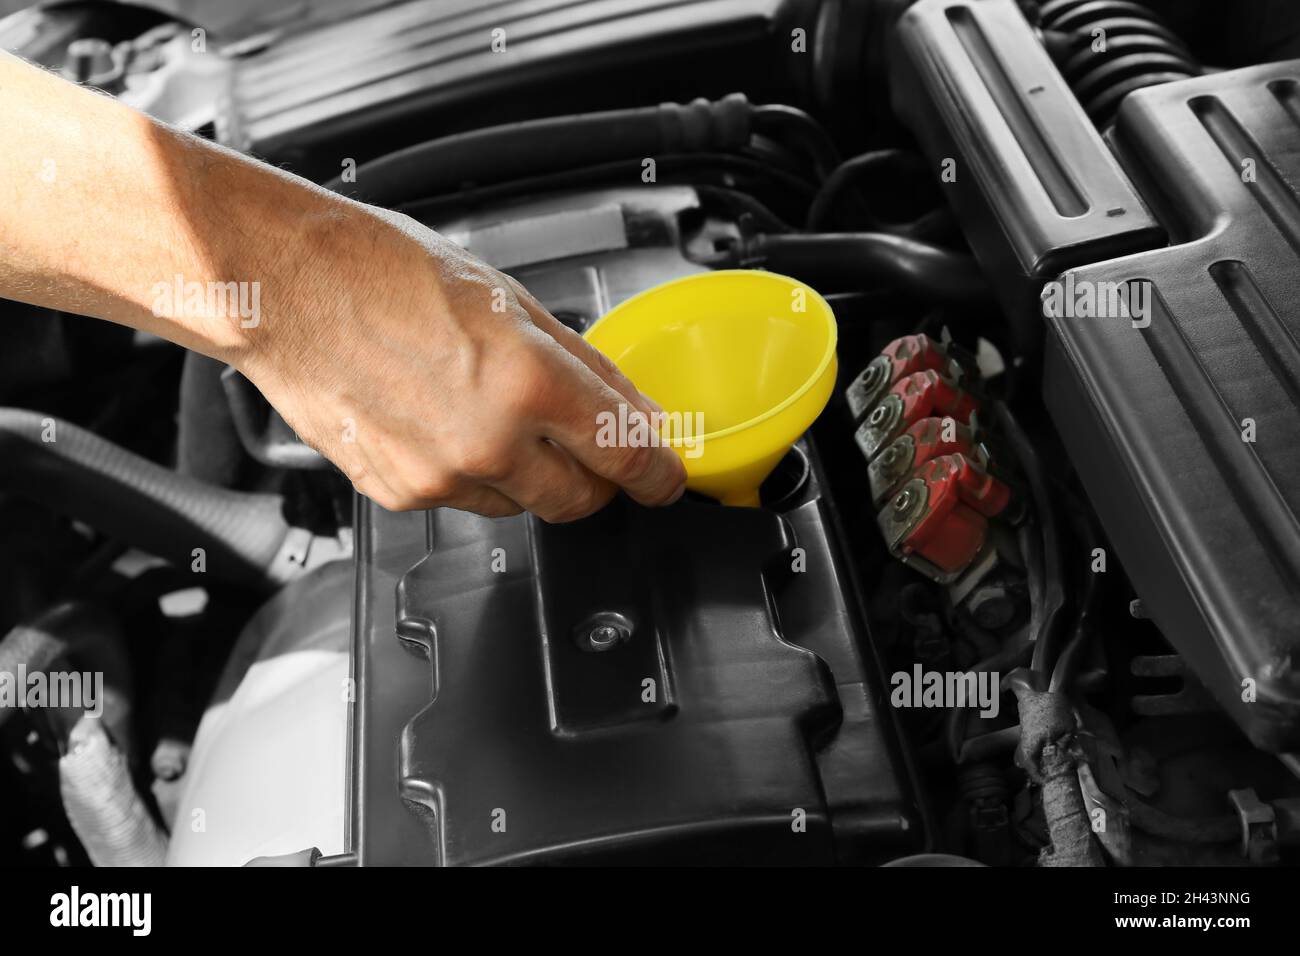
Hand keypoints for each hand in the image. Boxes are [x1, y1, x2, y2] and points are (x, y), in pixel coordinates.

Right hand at [237, 207, 686, 519]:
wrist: (283, 288)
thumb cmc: (383, 272)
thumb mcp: (510, 300)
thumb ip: (585, 368)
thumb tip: (635, 411)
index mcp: (529, 382)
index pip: (627, 457)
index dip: (659, 476)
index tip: (667, 479)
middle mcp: (489, 442)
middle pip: (581, 500)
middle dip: (596, 479)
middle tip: (586, 444)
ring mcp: (441, 477)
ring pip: (521, 504)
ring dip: (529, 474)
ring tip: (487, 409)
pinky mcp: (400, 496)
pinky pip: (464, 502)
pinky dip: (471, 474)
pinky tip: (442, 421)